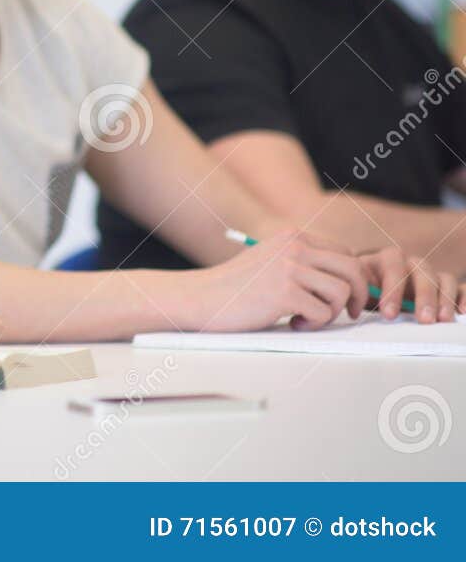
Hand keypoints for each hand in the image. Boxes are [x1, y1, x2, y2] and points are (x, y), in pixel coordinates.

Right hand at [191, 230, 373, 331]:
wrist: (201, 298)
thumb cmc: (236, 287)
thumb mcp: (271, 261)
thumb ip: (303, 262)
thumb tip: (347, 280)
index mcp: (292, 237)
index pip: (345, 254)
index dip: (353, 279)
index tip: (346, 300)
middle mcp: (294, 247)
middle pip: (353, 269)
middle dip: (359, 295)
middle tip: (351, 313)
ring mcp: (289, 268)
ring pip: (341, 292)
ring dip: (331, 312)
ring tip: (306, 318)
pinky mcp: (284, 293)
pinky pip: (323, 313)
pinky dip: (313, 324)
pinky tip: (292, 323)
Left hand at [358, 246, 464, 322]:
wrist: (370, 288)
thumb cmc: (364, 289)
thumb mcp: (357, 288)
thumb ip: (357, 293)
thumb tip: (352, 309)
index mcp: (386, 259)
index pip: (393, 266)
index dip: (392, 290)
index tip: (389, 315)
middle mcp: (411, 263)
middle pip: (422, 271)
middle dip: (424, 296)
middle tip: (424, 320)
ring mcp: (430, 274)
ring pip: (444, 278)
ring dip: (445, 299)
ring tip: (443, 320)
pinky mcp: (445, 287)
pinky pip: (460, 288)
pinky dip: (463, 297)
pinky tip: (463, 312)